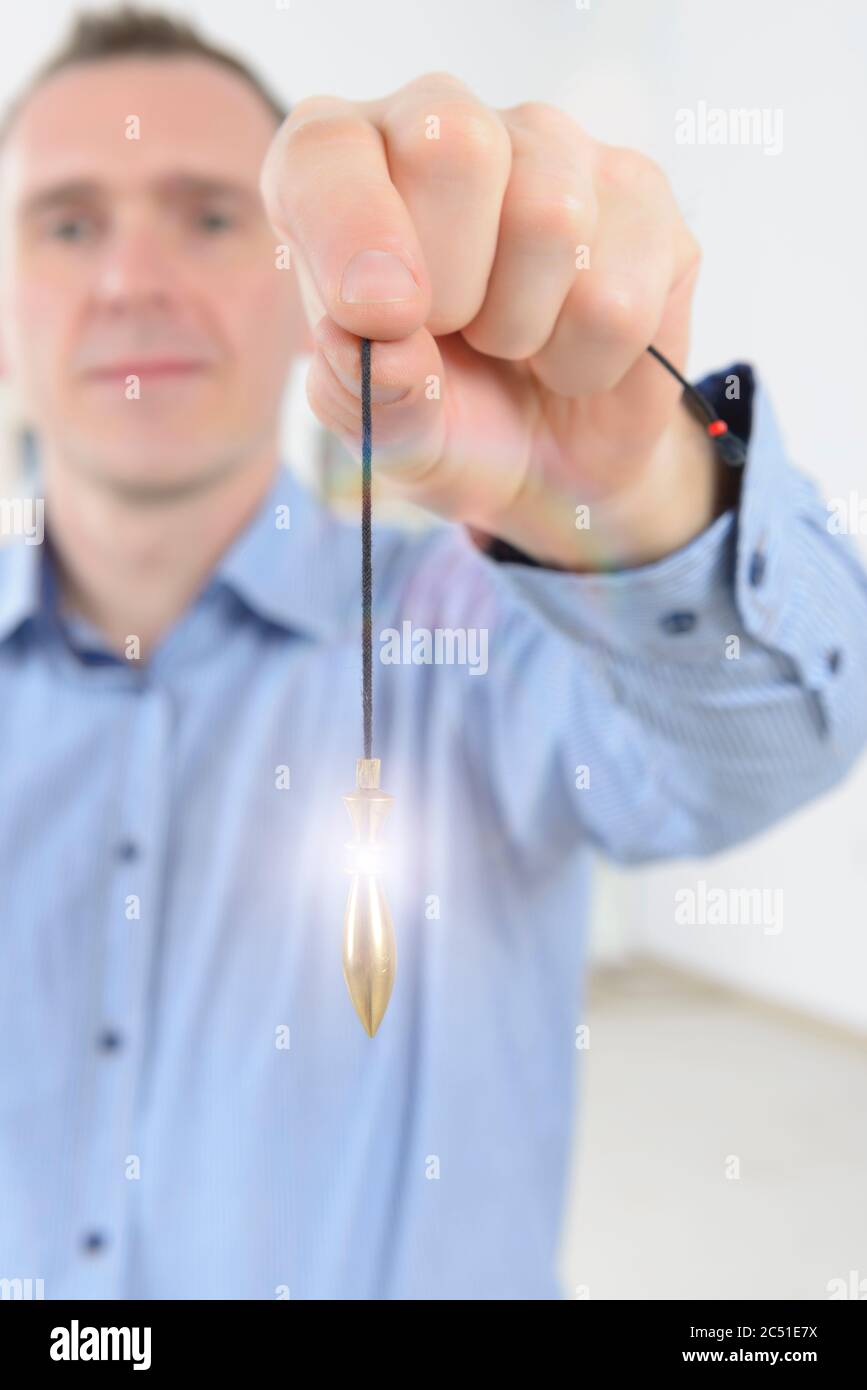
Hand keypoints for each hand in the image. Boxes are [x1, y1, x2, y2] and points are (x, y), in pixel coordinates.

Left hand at [260, 72, 726, 569]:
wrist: (547, 463)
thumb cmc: (445, 421)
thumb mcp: (385, 434)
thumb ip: (363, 395)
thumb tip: (377, 346)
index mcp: (346, 168)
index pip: (327, 149)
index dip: (351, 231)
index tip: (383, 318)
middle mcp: (447, 127)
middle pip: (455, 144)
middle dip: (453, 284)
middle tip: (453, 334)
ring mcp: (554, 151)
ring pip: (552, 215)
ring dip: (523, 329)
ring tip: (511, 346)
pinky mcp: (641, 194)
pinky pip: (622, 290)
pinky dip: (590, 360)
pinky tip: (570, 352)